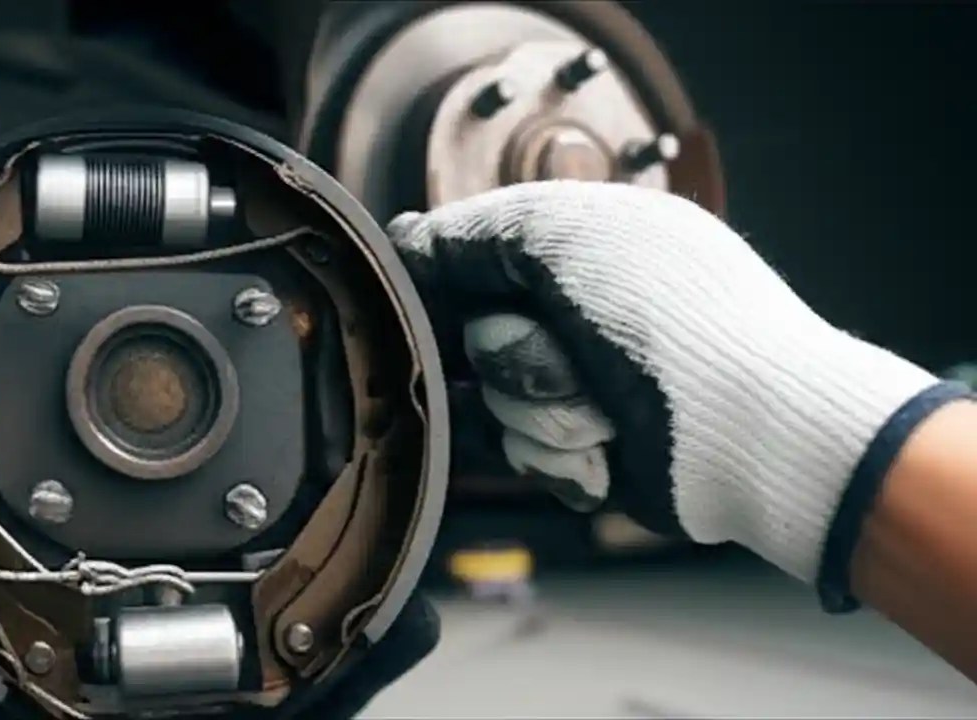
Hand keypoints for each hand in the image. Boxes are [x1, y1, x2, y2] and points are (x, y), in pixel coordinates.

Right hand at [388, 180, 961, 604]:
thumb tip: (406, 238)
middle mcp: (577, 309)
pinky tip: (607, 447)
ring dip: (541, 410)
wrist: (753, 428)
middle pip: (472, 334)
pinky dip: (562, 453)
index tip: (420, 300)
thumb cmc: (670, 320)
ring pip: (492, 402)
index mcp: (581, 245)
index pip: (473, 254)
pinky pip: (523, 453)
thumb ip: (478, 232)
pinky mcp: (585, 445)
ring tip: (602, 411)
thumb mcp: (566, 238)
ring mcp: (582, 380)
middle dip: (510, 354)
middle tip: (563, 357)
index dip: (443, 280)